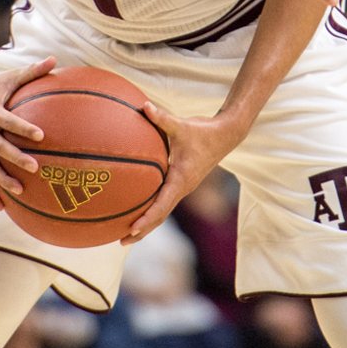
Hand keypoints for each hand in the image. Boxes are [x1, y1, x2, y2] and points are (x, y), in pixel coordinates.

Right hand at [0, 57, 54, 210]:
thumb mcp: (9, 77)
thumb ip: (32, 71)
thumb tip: (56, 60)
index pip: (8, 120)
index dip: (23, 128)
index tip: (41, 135)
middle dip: (15, 158)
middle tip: (35, 167)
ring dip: (2, 180)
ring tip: (20, 191)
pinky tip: (2, 207)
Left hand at [120, 101, 247, 243]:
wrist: (224, 136)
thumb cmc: (202, 131)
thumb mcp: (181, 125)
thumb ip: (161, 117)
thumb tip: (143, 106)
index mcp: (181, 180)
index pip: (162, 205)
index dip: (146, 219)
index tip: (132, 229)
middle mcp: (181, 189)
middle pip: (160, 217)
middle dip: (142, 231)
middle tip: (121, 241)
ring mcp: (181, 188)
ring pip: (162, 212)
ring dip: (146, 225)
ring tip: (125, 235)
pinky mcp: (181, 184)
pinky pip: (163, 202)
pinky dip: (150, 211)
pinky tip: (135, 209)